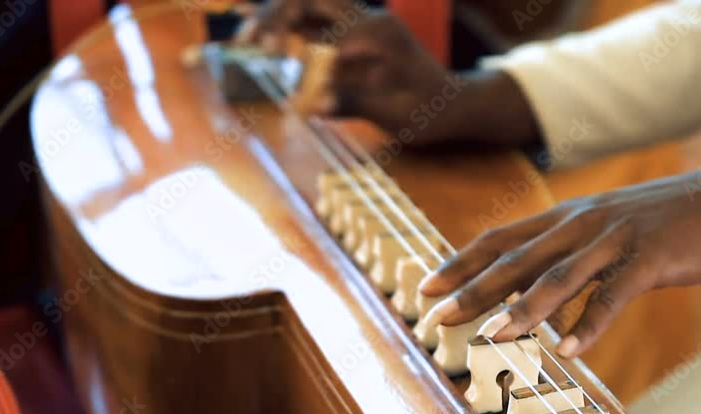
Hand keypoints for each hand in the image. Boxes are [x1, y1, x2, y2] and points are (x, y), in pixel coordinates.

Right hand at [236, 1, 539, 145]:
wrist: (455, 105)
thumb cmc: (429, 111)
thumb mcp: (393, 113)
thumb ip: (352, 103)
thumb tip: (312, 105)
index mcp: (376, 32)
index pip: (319, 18)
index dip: (284, 28)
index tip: (260, 48)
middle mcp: (368, 20)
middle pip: (310, 0)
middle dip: (274, 13)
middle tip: (245, 38)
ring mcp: (363, 26)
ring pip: (313, 7)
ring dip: (280, 18)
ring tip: (248, 38)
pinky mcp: (358, 38)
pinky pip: (320, 24)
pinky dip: (293, 29)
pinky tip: (271, 45)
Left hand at [418, 166, 700, 357]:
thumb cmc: (656, 223)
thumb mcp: (601, 230)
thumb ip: (563, 256)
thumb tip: (526, 295)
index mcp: (565, 218)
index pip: (500, 240)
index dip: (461, 263)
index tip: (426, 287)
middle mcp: (580, 225)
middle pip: (517, 260)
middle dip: (473, 290)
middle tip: (437, 317)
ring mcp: (614, 241)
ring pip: (560, 277)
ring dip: (525, 309)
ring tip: (494, 337)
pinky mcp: (648, 260)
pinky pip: (614, 296)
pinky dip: (590, 324)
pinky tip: (568, 350)